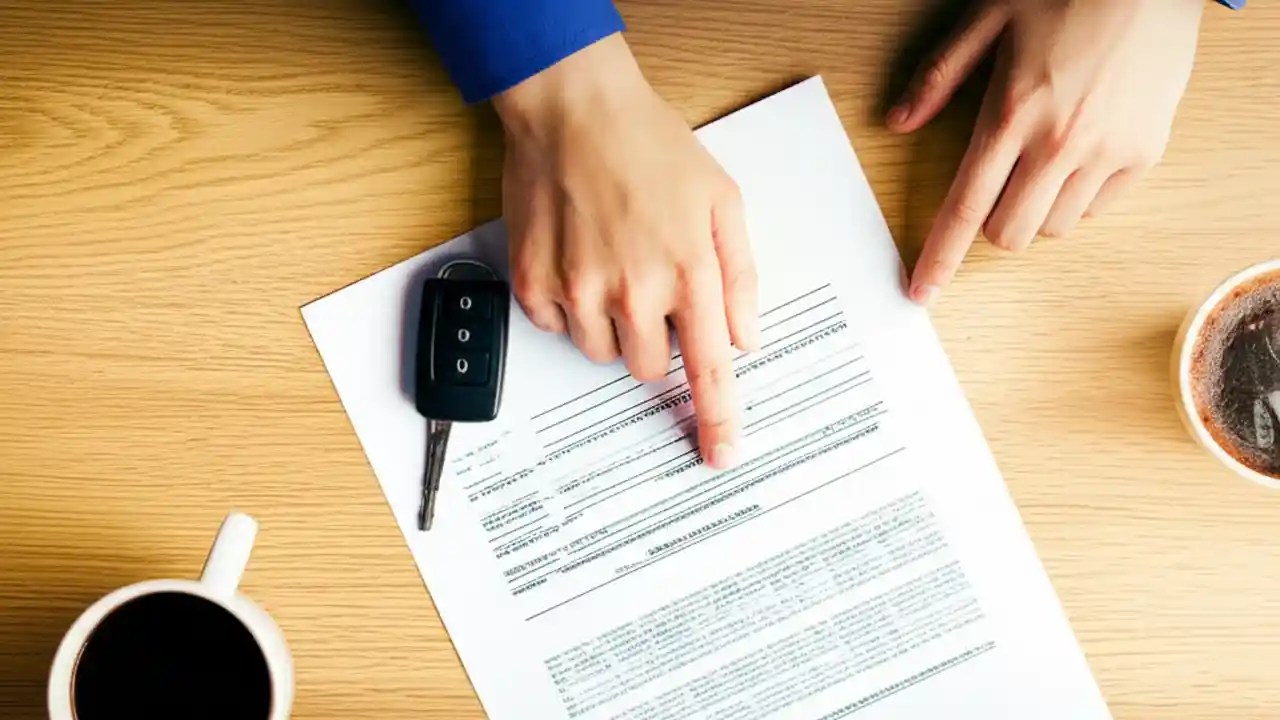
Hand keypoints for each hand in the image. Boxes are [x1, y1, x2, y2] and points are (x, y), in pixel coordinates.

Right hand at [493, 34, 759, 468]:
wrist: (573, 109)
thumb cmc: (650, 146)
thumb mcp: (722, 200)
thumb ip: (739, 276)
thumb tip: (745, 338)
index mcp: (688, 271)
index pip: (709, 367)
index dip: (717, 418)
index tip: (721, 455)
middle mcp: (632, 289)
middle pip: (647, 367)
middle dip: (654, 341)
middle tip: (650, 287)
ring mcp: (577, 288)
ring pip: (600, 352)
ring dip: (610, 325)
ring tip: (611, 263)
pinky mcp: (534, 282)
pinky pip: (555, 327)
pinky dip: (569, 306)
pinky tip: (577, 257)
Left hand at [889, 0, 1203, 303]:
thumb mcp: (988, 17)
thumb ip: (939, 76)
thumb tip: (898, 122)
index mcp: (1010, 115)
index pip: (964, 208)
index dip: (938, 258)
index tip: (920, 292)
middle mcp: (1059, 144)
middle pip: (1009, 234)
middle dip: (992, 223)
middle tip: (998, 184)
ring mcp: (1107, 152)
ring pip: (1054, 228)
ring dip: (1036, 210)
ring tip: (1042, 160)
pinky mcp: (1145, 152)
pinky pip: (1098, 208)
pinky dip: (1079, 197)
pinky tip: (1079, 153)